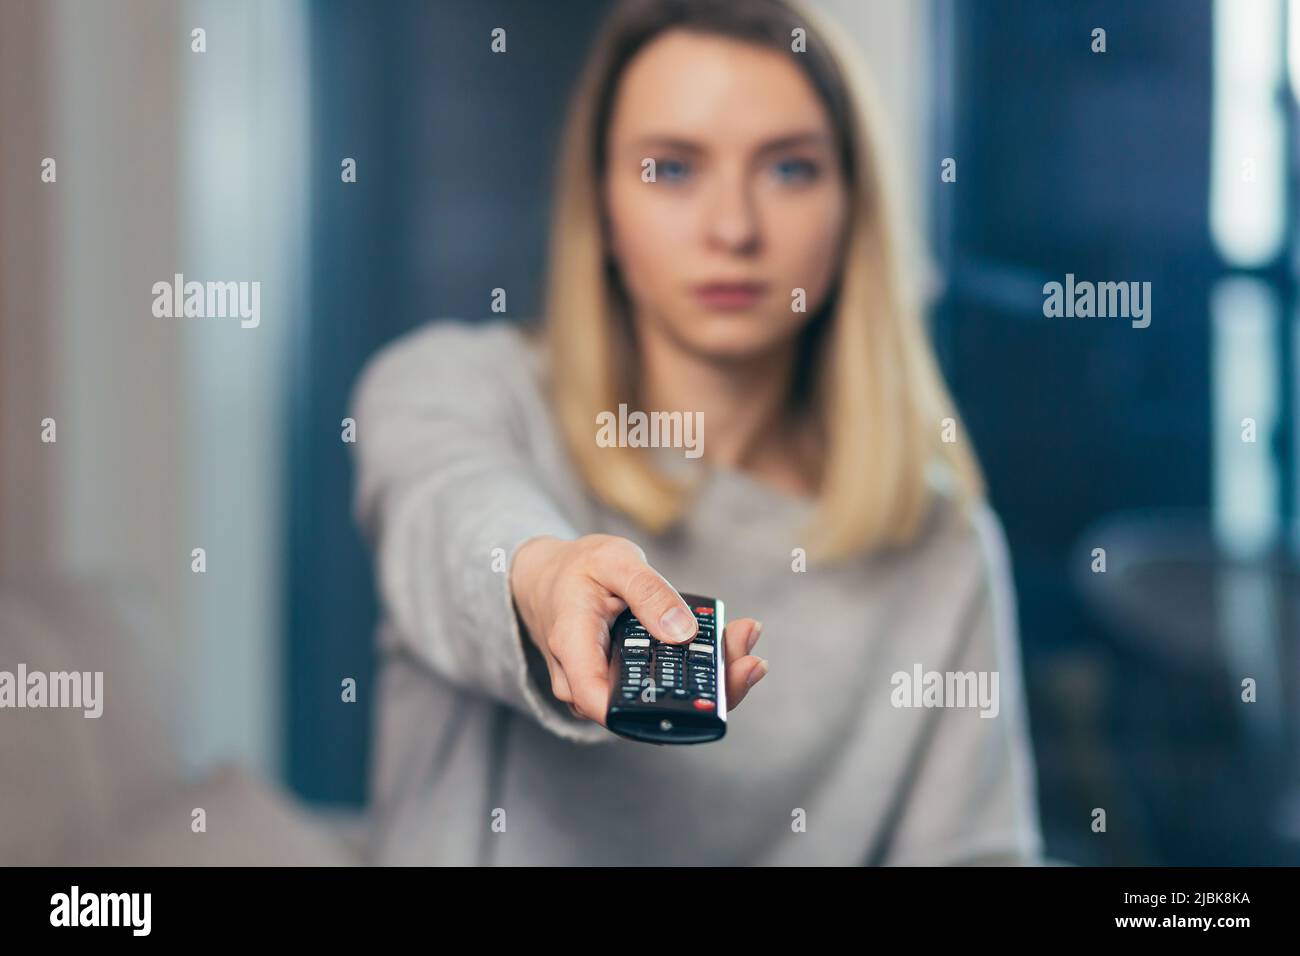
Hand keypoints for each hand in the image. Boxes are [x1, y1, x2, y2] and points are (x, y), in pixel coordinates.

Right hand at [510, 534, 768, 725]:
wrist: (551, 578)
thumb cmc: (578, 568)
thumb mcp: (612, 561)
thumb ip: (648, 592)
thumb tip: (684, 633)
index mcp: (572, 649)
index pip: (603, 703)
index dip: (656, 712)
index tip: (706, 698)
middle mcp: (586, 681)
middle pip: (646, 709)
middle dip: (705, 691)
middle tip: (750, 660)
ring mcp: (605, 686)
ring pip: (660, 701)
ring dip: (709, 679)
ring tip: (746, 640)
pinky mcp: (624, 681)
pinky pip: (662, 686)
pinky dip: (698, 668)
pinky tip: (731, 643)